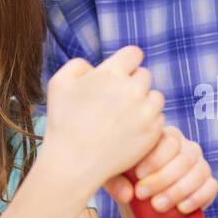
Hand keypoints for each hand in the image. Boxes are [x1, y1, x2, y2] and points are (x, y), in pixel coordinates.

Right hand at [43, 47, 165, 193]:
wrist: (73, 163)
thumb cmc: (62, 122)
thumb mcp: (58, 83)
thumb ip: (78, 65)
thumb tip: (95, 67)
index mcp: (111, 73)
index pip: (134, 54)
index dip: (126, 62)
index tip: (121, 73)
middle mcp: (132, 90)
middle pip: (144, 75)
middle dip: (133, 83)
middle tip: (118, 99)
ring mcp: (145, 112)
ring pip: (155, 96)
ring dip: (143, 102)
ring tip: (125, 114)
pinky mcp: (153, 133)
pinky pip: (159, 118)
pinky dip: (148, 122)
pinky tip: (130, 129)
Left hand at [103, 124, 217, 214]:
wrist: (141, 209)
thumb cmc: (126, 183)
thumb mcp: (114, 176)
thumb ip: (114, 181)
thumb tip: (128, 194)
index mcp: (165, 137)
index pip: (169, 140)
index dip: (156, 158)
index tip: (138, 175)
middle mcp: (186, 148)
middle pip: (184, 157)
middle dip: (163, 178)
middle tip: (142, 194)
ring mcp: (200, 165)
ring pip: (198, 172)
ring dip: (178, 190)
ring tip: (157, 206)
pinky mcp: (208, 184)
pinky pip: (211, 186)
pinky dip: (198, 197)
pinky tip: (182, 208)